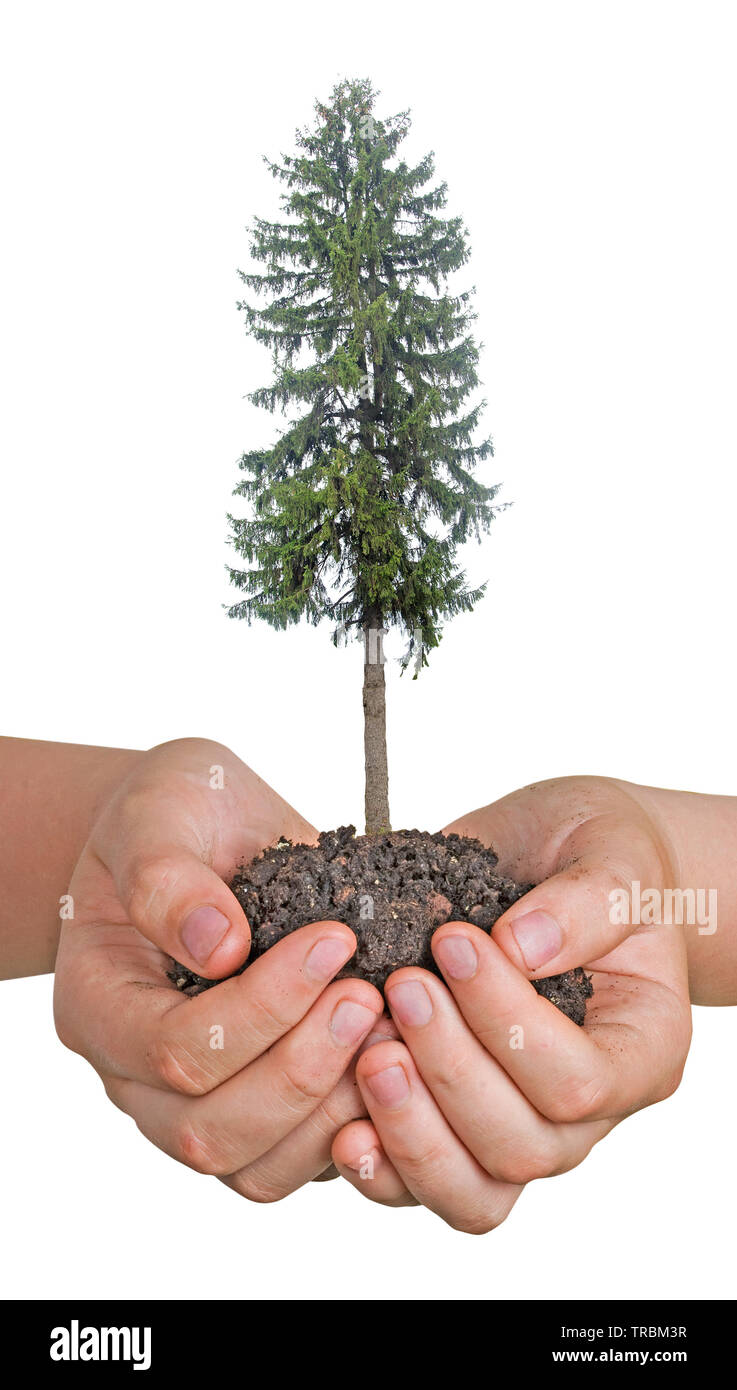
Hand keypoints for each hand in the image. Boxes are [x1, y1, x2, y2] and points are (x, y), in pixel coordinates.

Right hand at [54, 738, 383, 1201]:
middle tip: (371, 995)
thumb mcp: (161, 810)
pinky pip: (302, 1164)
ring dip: (334, 1108)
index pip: (172, 1049)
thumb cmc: (176, 814)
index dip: (259, 1008)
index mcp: (98, 1004)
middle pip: (209, 1128)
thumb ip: (168, 875)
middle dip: (303, 1067)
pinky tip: (400, 1059)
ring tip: (393, 1029)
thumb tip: (219, 944)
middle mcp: (136, 1076)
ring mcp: (196, 1104)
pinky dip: (357, 1128)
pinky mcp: (261, 1115)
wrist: (205, 830)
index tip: (333, 940)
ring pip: (257, 1167)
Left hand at [331, 776, 691, 1230]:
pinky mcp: (453, 1125)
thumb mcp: (610, 852)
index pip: (578, 1081)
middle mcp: (587, 1111)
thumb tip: (521, 947)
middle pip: (520, 1146)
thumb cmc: (593, 851)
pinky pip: (418, 1186)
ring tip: (368, 1053)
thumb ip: (586, 902)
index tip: (452, 941)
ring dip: (410, 1130)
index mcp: (641, 1049)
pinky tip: (341, 1122)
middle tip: (401, 988)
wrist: (552, 854)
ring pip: (472, 1191)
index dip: (507, 1022)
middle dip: (449, 1071)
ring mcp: (517, 1127)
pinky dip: (377, 1166)